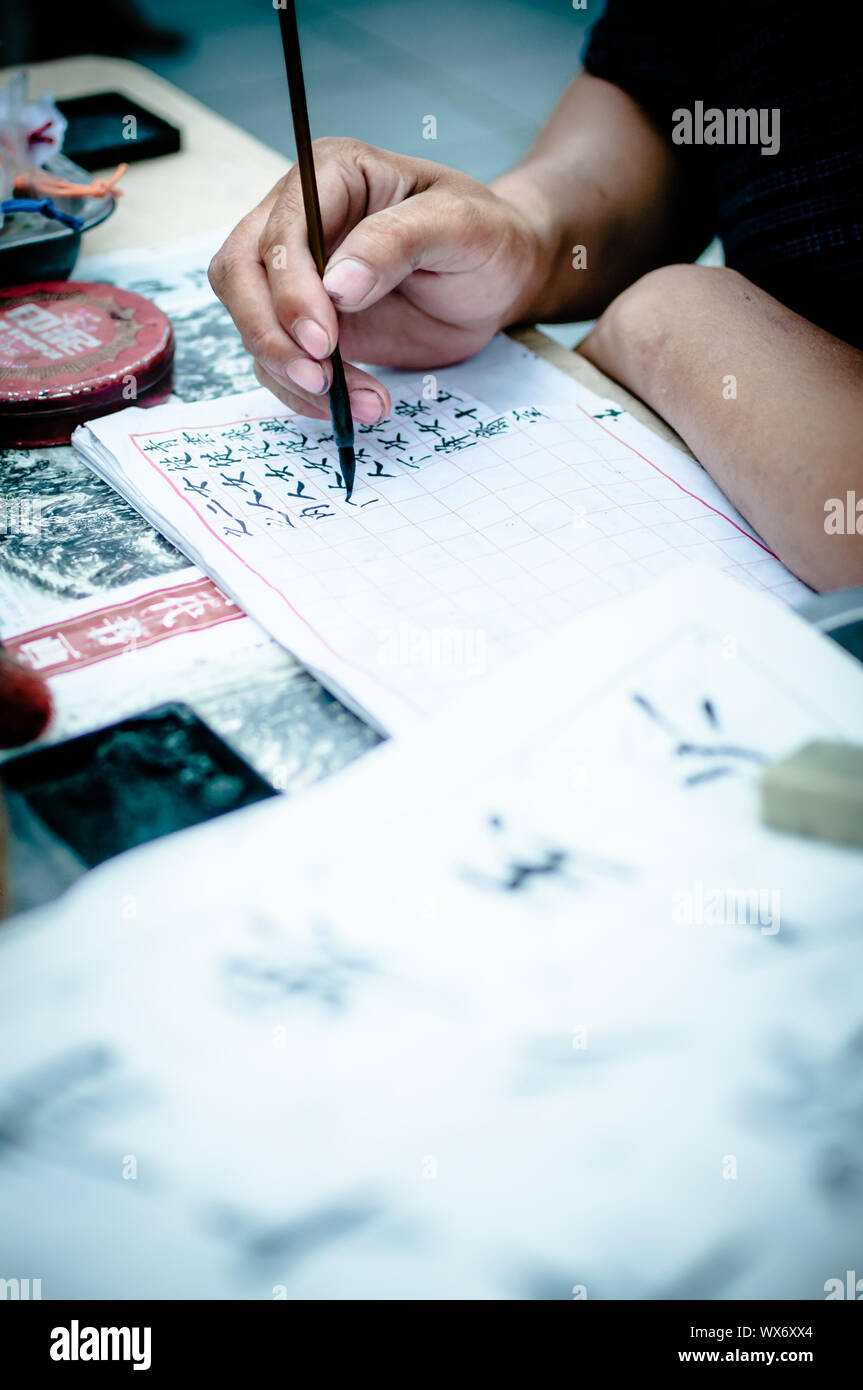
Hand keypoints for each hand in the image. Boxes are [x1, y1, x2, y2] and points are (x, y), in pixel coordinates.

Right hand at [208, 139, 542, 423]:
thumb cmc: (486, 236)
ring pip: (252, 324)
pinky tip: (357, 405)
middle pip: (239, 276)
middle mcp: (300, 221)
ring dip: (291, 374)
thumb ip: (396, 242)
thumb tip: (335, 285)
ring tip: (356, 402)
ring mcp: (299, 276)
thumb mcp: (458, 225)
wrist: (501, 278)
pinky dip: (305, 395)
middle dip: (270, 334)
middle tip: (319, 377)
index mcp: (330, 176)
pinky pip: (280, 363)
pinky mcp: (309, 324)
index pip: (278, 231)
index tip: (323, 340)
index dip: (289, 289)